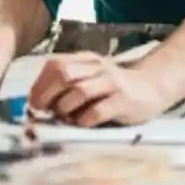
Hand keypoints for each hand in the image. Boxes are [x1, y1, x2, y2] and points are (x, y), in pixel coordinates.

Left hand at [29, 53, 171, 127]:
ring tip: (64, 118)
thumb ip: (67, 85)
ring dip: (65, 108)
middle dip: (47, 95)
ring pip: (79, 91)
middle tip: (43, 111)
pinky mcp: (123, 101)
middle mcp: (99, 67)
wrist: (151, 88)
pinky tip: (82, 124)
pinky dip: (83, 121)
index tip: (33, 102)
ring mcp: (112, 83)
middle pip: (64, 74)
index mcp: (87, 59)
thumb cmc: (112, 89)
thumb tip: (36, 102)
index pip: (55, 64)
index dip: (40, 84)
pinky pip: (97, 111)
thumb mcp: (90, 78)